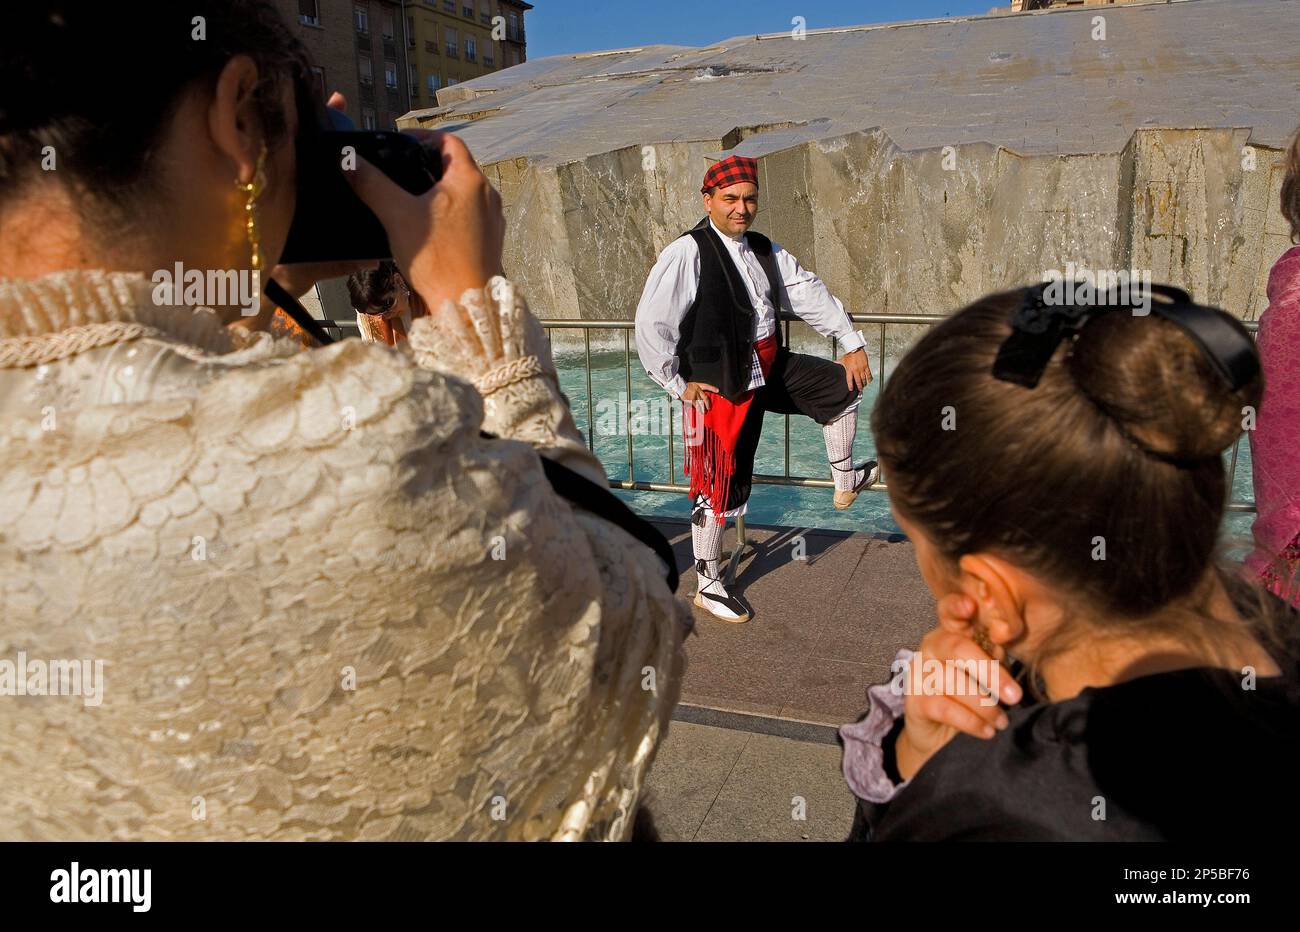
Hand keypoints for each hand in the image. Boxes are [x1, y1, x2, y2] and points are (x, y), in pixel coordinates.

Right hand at [345, 129, 504, 315]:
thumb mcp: (397, 215)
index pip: (448, 141)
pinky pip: (469, 216)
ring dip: (439, 190)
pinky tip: (429, 227)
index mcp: (470, 180)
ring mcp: (492, 220)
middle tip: (401, 170)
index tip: (400, 142)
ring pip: (463, 193)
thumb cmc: (436, 257)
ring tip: (411, 198)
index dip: (423, 137)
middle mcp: (488, 195)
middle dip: (428, 164)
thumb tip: (348, 160)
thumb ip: (372, 184)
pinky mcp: (490, 241)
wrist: (466, 304)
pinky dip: (449, 213)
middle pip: (457, 166)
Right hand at [680, 381, 719, 411]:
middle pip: (705, 398)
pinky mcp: (691, 400)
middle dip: (707, 404)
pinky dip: (697, 409)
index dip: (712, 388)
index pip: (707, 386)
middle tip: (709, 408)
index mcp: (697, 385)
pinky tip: (698, 411)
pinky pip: (695, 406)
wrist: (678, 387)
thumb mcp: (691, 385)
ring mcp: (694, 396)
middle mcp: (697, 390)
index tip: (717, 390)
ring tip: (704, 412)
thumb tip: (700, 396)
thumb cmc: (683, 386)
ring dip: (703, 408)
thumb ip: (696, 390)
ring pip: (701, 403)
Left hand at [838, 348, 871, 391]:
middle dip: (859, 386)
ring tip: (864, 385)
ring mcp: (861, 368)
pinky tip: (869, 380)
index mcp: (849, 370)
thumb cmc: (849, 353)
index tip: (851, 389)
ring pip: (864, 378)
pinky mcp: (866, 366)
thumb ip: (838, 363)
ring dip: (864, 383)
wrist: (855, 348)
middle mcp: (855, 370)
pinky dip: (869, 378)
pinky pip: (868, 374)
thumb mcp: (843, 359)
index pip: (849, 380)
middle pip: (858, 381)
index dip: (850, 386)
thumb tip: (833, 363)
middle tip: (860, 389)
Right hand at [894, 593, 1022, 780]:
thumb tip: (1006, 640)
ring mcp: (920, 673)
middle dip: (989, 672)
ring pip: (951, 681)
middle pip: (956, 648)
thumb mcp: (988, 671)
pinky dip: (970, 721)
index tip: (970, 606)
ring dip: (983, 704)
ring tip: (1002, 720)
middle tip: (1014, 696)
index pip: (950, 611)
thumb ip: (996, 654)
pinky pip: (944, 708)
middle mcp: (932, 647)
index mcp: (952, 633)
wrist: (940, 735)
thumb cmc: (970, 695)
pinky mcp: (915, 701)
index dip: (957, 606)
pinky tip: (987, 730)